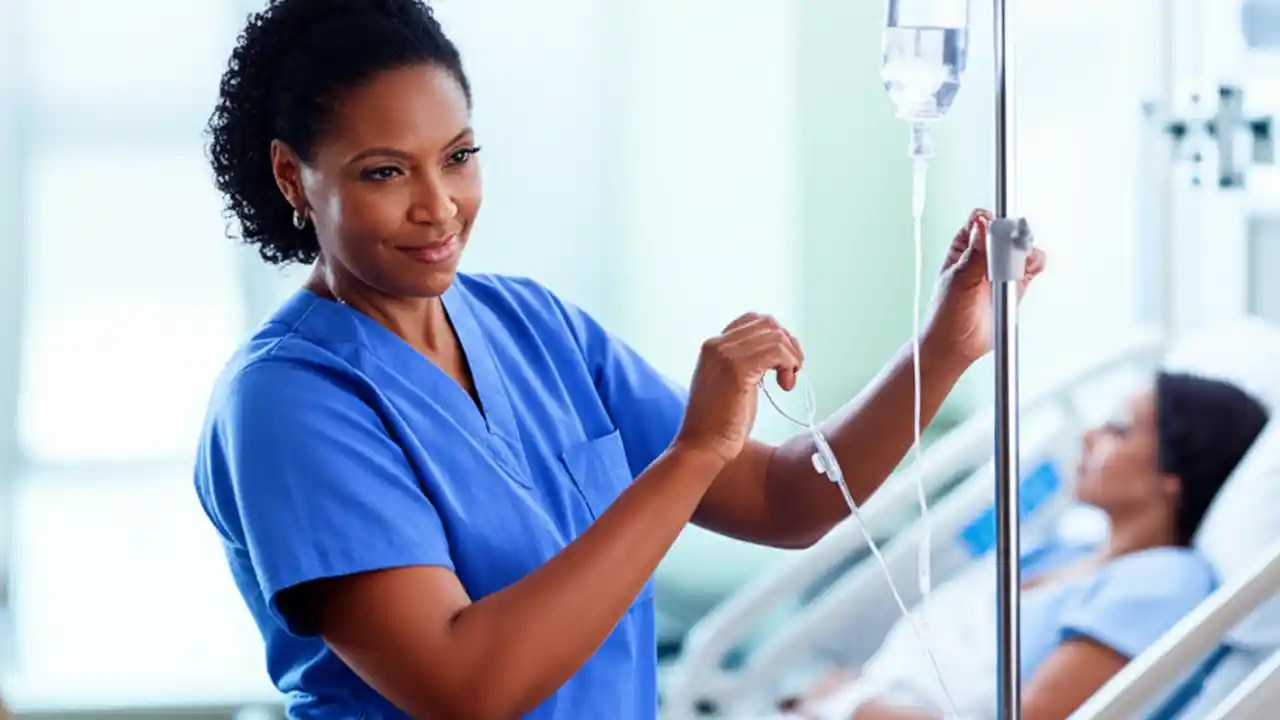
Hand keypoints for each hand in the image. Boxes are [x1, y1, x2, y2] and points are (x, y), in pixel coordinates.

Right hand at [676, 314, 804, 464]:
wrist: (702, 445)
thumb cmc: (719, 422)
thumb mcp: (732, 383)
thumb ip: (746, 363)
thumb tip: (775, 353)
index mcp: (713, 345)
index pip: (753, 320)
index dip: (776, 336)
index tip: (784, 361)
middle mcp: (717, 344)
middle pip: (768, 323)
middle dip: (788, 344)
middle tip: (792, 370)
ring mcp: (725, 354)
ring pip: (775, 336)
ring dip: (791, 357)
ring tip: (788, 381)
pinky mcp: (737, 369)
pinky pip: (777, 352)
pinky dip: (788, 365)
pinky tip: (785, 385)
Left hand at [926, 208, 1046, 365]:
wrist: (956, 346)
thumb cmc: (946, 313)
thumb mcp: (958, 280)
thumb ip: (975, 254)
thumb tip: (982, 224)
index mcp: (964, 247)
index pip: (981, 220)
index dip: (992, 222)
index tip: (997, 232)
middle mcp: (984, 254)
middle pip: (1007, 230)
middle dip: (1013, 235)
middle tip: (1011, 249)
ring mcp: (1001, 268)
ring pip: (1023, 246)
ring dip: (1026, 249)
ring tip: (1018, 262)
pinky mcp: (1016, 284)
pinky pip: (1033, 266)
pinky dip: (1035, 263)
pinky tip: (1029, 268)